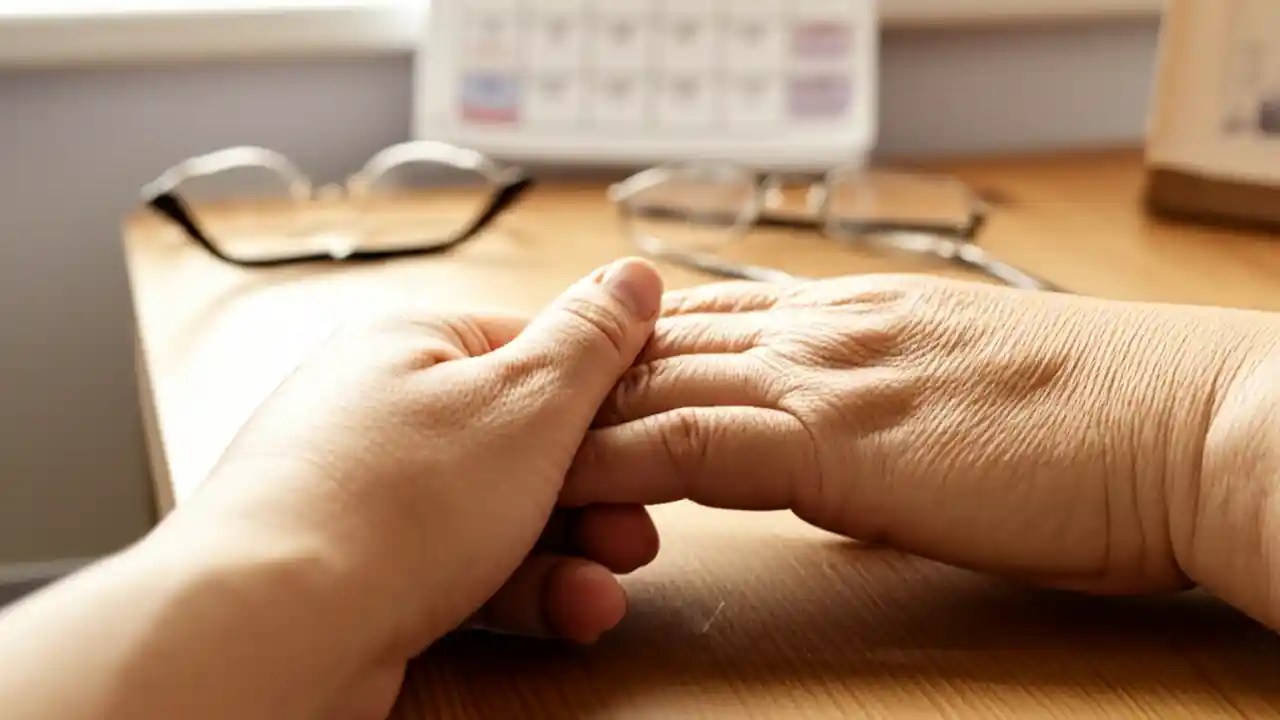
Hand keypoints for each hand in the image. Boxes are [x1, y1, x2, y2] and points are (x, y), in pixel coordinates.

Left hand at [140, 259, 663, 717]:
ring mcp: (366, 491)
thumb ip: (590, 339)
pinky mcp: (361, 565)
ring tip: (603, 588)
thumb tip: (632, 274)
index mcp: (413, 341)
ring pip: (497, 513)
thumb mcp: (526, 403)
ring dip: (565, 554)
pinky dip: (515, 587)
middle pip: (522, 442)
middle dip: (591, 495)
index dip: (603, 398)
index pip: (536, 349)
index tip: (650, 435)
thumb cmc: (390, 504)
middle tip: (632, 530)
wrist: (273, 632)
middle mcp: (383, 409)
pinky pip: (459, 565)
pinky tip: (564, 611)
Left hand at [565, 276, 1279, 624]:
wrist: (1181, 427)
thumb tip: (827, 492)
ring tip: (506, 446)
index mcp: (855, 317)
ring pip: (656, 381)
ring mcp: (825, 376)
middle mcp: (826, 329)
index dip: (630, 348)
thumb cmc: (1092, 433)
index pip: (708, 317)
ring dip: (576, 415)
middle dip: (581, 373)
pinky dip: (622, 457)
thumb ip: (876, 444)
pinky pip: (692, 441)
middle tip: (508, 403)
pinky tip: (571, 478)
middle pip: (660, 340)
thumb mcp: (960, 418)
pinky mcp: (835, 440)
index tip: (577, 379)